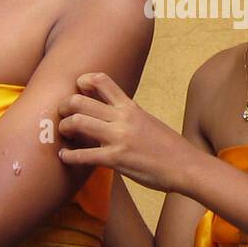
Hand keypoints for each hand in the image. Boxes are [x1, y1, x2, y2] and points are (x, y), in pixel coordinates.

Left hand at [56, 72, 190, 191]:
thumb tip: (110, 117)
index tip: (78, 88)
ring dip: (65, 127)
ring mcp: (119, 138)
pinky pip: (84, 155)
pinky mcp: (116, 159)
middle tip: (62, 115)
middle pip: (81, 101)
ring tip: (64, 134)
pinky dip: (69, 156)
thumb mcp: (148, 121)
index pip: (102, 81)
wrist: (185, 166)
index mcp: (130, 107)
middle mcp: (122, 118)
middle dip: (65, 106)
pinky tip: (65, 157)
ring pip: (78, 122)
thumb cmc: (169, 147)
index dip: (84, 81)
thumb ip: (128, 116)